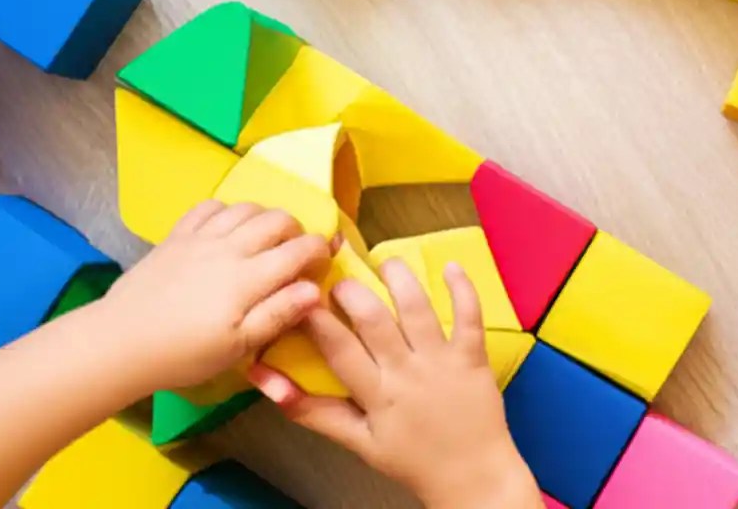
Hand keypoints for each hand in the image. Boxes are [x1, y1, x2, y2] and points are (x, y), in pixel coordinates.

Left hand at [99, 200, 329, 391]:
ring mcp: (200, 237)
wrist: (119, 342)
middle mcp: (229, 248)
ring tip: (265, 239)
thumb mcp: (237, 347)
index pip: (299, 250)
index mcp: (249, 278)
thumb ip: (278, 315)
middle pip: (277, 219)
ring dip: (265, 217)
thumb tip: (315, 290)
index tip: (324, 263)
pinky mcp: (176, 236)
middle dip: (296, 231)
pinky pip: (210, 207)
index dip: (320, 251)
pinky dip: (228, 211)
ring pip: (246, 207)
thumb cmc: (184, 354)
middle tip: (296, 253)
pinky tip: (228, 228)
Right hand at [248, 260, 543, 508]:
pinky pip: (470, 316)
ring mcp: (443, 363)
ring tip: (385, 261)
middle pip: (375, 321)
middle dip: (353, 291)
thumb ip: (311, 411)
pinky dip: (462, 288)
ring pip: (418, 310)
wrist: (471, 476)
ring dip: (400, 279)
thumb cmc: (410, 459)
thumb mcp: (355, 441)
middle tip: (340, 278)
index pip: (338, 349)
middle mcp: (407, 374)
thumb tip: (264, 382)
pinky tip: (450, 266)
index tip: (300, 294)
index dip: (316, 318)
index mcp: (376, 395)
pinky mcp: (473, 358)